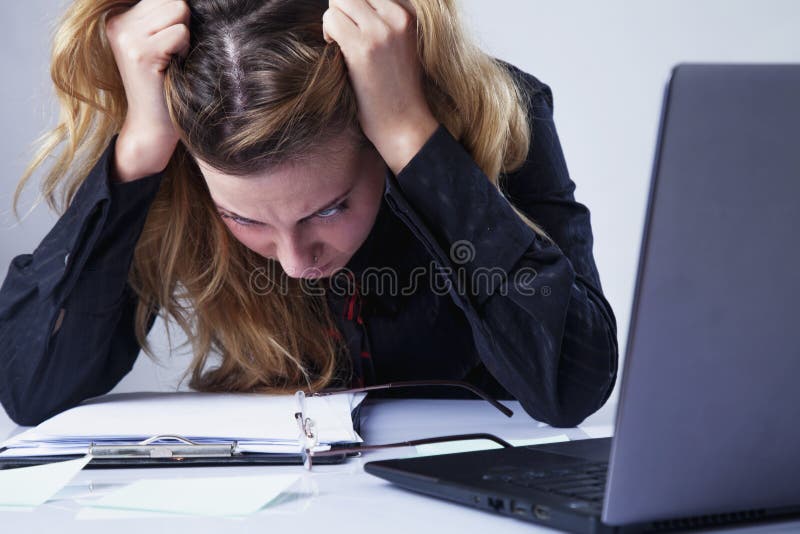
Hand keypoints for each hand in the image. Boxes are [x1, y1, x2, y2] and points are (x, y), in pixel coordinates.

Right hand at [105, 0, 190, 181]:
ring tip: (170, 60)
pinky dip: (185, 50)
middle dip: (181, 24)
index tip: (166, 46)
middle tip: (170, 55)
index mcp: (119, 18)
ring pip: (177, 9)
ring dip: (184, 36)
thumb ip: (164, 17)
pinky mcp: (140, 52)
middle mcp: (117, 23)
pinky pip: (180, 32)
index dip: (176, 18)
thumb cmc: (165, 84)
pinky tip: (172, 67)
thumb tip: (184, 1)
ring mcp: (126, 37)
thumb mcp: (158, 44)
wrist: (153, 125)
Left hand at [322, 0, 438, 175]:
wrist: (403, 122)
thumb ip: (383, 19)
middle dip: (343, 8)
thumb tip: (349, 3)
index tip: (358, 27)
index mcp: (409, 14)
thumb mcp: (401, 43)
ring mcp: (381, 31)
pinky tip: (336, 50)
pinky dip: (328, 32)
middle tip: (345, 33)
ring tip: (341, 42)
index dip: (358, 6)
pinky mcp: (362, 47)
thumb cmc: (397, 87)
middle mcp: (397, 17)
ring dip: (334, 20)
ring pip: (339, 0)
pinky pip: (331, 19)